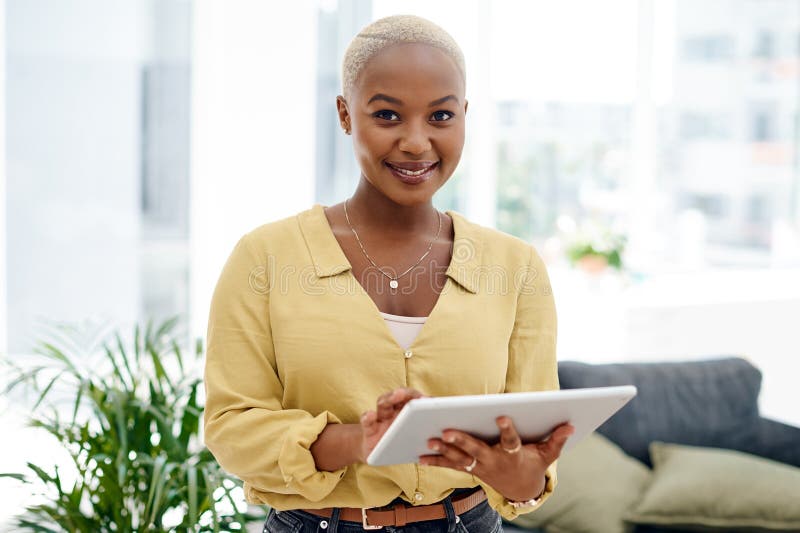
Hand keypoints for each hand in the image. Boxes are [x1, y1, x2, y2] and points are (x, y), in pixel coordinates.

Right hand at [358, 388, 425, 462]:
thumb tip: (451, 435)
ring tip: (396, 395)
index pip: (415, 400)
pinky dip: (368, 417)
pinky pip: (367, 421)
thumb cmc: (400, 445)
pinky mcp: (368, 430)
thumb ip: (428, 434)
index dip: (423, 399)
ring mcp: (380, 419)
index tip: (429, 400)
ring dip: (390, 398)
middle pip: (399, 397)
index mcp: (406, 412)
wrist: (376, 454)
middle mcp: (394, 411)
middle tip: (417, 393)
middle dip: (407, 393)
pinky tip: (370, 415)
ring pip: (383, 403)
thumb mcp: (415, 440)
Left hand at [419, 417, 574, 501]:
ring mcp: (481, 467)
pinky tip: (421, 455)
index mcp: (513, 454)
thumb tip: (570, 425)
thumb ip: (557, 440)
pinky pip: (452, 466)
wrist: (521, 490)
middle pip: (477, 450)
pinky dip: (436, 461)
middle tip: (447, 431)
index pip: (510, 441)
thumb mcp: (548, 455)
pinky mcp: (472, 470)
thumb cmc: (533, 465)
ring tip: (429, 440)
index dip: (507, 429)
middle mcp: (494, 461)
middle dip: (462, 441)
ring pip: (461, 459)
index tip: (502, 416)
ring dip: (444, 451)